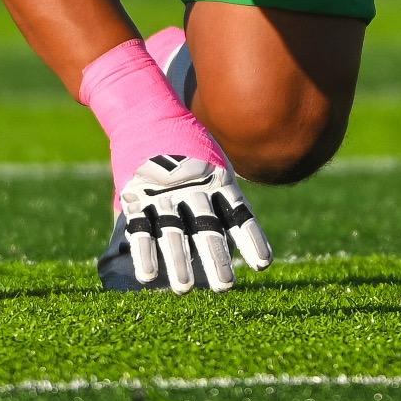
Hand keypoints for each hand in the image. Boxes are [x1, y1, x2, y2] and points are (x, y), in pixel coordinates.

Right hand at [119, 154, 271, 292]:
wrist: (147, 112)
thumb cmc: (188, 145)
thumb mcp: (213, 161)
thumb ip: (223, 196)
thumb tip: (238, 236)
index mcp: (219, 180)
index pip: (240, 214)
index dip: (252, 238)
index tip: (263, 264)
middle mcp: (194, 187)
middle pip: (208, 227)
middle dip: (216, 257)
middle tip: (225, 285)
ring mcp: (163, 191)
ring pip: (173, 231)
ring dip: (179, 261)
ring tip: (185, 288)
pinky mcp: (136, 194)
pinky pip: (140, 227)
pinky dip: (144, 252)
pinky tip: (148, 276)